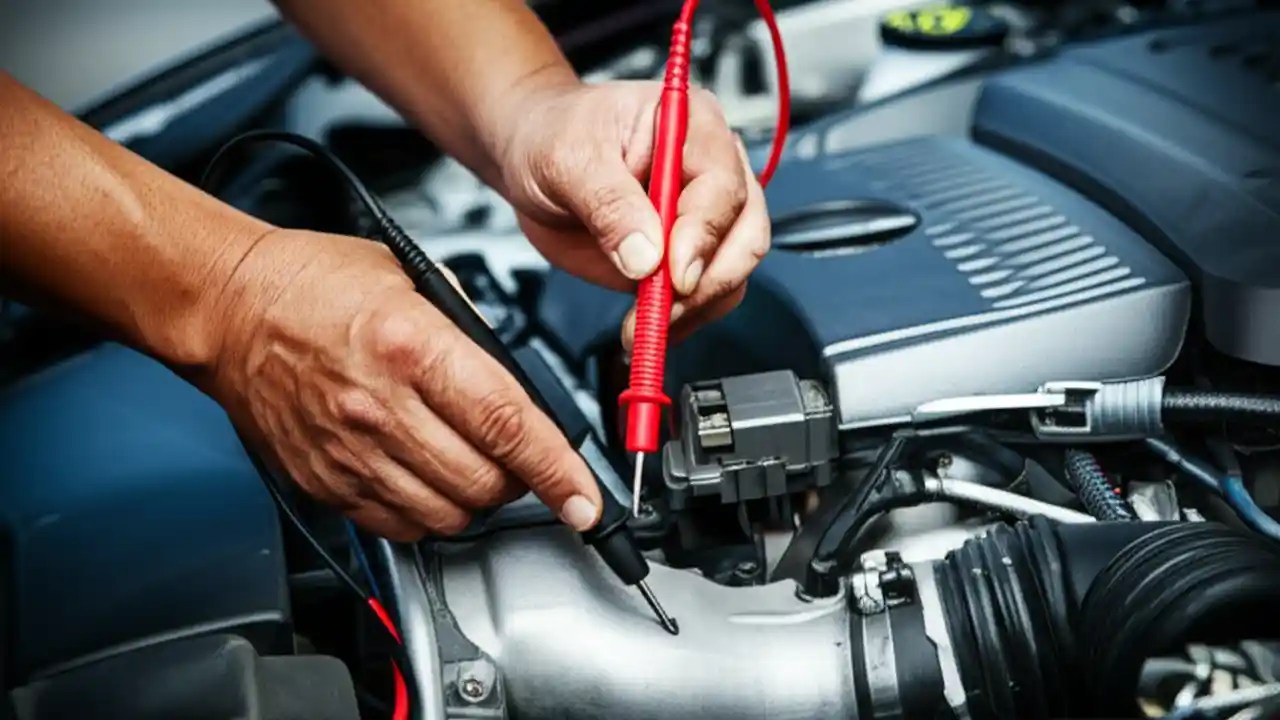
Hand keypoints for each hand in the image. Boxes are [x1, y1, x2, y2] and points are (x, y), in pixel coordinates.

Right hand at [205, 228, 602, 540]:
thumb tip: (516, 385)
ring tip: (473, 468)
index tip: (584, 499)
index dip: (559, 470)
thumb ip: (470, 331)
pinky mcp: (325, 481)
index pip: (508, 423)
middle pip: (485, 481)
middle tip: (521, 461)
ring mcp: (349, 451)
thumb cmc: (312, 284)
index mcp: (410, 346)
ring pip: (447, 515)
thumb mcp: (410, 277)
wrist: (228, 308)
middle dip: (521, 481)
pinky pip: (398, 527)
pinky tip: (426, 479)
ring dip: (476, 501)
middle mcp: (380, 406)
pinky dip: (428, 514)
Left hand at [496, 80, 770, 346]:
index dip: (703, 233)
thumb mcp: (568, 159)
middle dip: (707, 280)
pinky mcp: (688, 254)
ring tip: (642, 325)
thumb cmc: (553, 138)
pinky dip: (683, 319)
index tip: (674, 274)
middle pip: (745, 232)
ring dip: (694, 308)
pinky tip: (647, 327)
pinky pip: (707, 295)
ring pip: (733, 270)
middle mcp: (713, 168)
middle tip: (660, 310)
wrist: (533, 160)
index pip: (723, 184)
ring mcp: (705, 214)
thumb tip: (646, 257)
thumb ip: (608, 203)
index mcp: (693, 125)